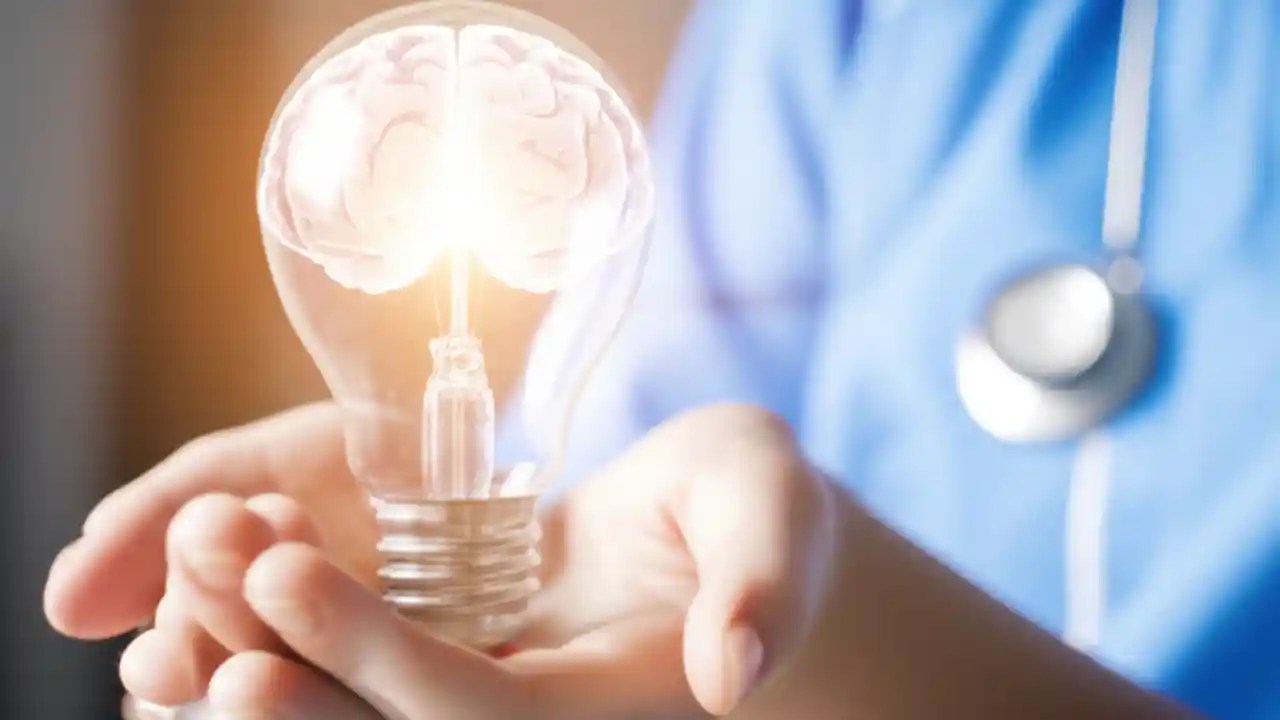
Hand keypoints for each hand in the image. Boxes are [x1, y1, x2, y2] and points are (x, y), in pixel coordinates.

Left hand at [45, 403, 842, 718]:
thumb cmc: (748, 508)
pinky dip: (272, 627)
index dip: (380, 657)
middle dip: (286, 672)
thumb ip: (764, 583)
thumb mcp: (772, 514)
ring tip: (187, 555)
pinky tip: (213, 558)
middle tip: (198, 577)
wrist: (705, 535)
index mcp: (611, 709)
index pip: (483, 712)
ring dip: (255, 648)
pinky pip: (342, 668)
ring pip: (350, 709)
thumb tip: (735, 673)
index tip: (284, 568)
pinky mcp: (441, 663)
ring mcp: (481, 697)